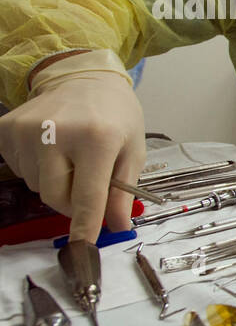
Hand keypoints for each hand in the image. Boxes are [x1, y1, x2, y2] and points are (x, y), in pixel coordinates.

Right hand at [0, 74, 145, 240]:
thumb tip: (116, 227)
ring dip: (54, 181)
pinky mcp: (6, 129)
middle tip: (86, 180)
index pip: (87, 196)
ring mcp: (26, 130)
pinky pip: (19, 169)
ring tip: (70, 155)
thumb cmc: (114, 116)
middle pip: (55, 197)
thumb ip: (123, 191)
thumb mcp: (132, 151)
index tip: (82, 248)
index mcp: (96, 139)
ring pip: (36, 185)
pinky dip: (36, 168)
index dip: (84, 225)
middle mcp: (56, 134)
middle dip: (72, 200)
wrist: (83, 78)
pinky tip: (51, 148)